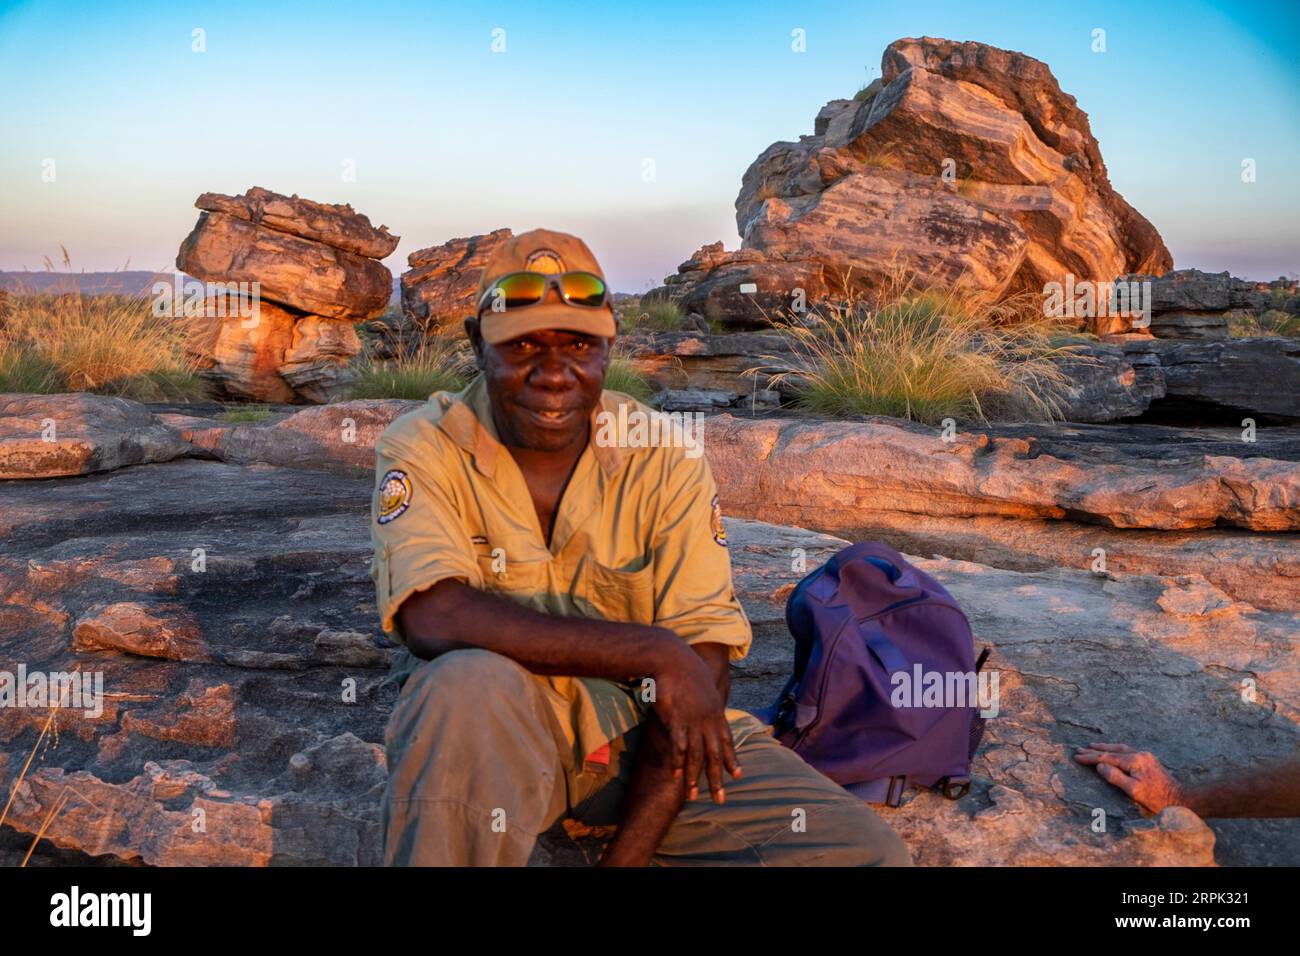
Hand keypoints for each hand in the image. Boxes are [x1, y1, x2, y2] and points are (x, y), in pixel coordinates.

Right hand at [651, 643, 740, 803]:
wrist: (672, 657)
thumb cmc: (685, 667)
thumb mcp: (703, 682)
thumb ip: (706, 696)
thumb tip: (707, 700)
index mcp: (715, 711)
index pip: (726, 740)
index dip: (731, 758)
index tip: (737, 775)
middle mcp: (707, 719)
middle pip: (714, 754)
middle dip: (717, 779)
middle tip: (720, 799)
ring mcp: (693, 721)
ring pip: (697, 755)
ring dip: (695, 777)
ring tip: (693, 796)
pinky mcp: (676, 720)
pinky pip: (679, 746)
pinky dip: (678, 761)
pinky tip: (676, 775)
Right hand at [1074, 743, 1184, 813]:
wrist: (1181, 798)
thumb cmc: (1157, 799)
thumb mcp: (1134, 791)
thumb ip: (1115, 777)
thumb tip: (1100, 766)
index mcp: (1134, 761)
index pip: (1106, 757)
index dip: (1090, 757)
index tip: (1076, 756)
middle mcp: (1139, 754)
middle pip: (1112, 750)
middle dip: (1095, 750)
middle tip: (1079, 748)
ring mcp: (1145, 756)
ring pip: (1120, 748)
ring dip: (1105, 748)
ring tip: (1092, 746)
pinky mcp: (1149, 760)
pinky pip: (1127, 751)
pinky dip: (1115, 750)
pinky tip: (1112, 751)